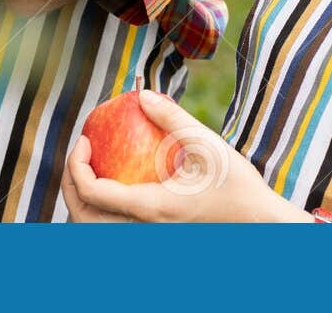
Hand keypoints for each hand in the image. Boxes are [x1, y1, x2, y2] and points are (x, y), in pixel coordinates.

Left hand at [61, 91, 306, 222]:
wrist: (260, 224)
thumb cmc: (237, 186)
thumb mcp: (206, 144)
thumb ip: (171, 117)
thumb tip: (142, 94)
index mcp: (150, 209)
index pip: (92, 194)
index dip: (76, 166)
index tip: (84, 139)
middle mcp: (143, 230)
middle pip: (84, 219)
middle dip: (71, 185)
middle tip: (80, 152)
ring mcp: (149, 237)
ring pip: (98, 228)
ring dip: (86, 199)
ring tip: (92, 165)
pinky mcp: (157, 235)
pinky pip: (117, 226)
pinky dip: (106, 206)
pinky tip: (118, 177)